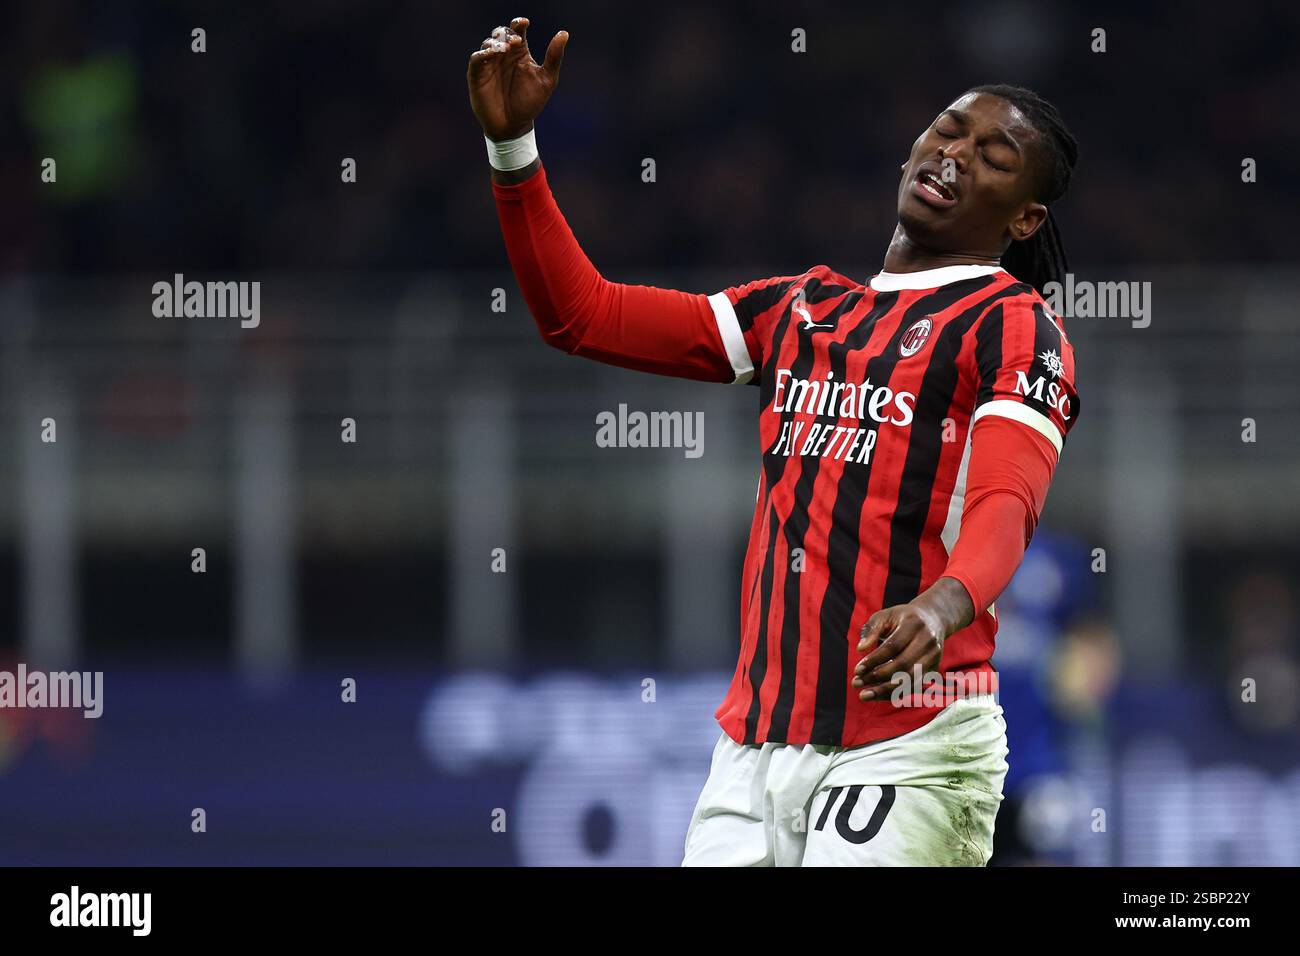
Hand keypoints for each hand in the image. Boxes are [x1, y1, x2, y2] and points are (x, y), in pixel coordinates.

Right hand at [467, 16, 568, 141]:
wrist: (514, 125)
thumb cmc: (530, 103)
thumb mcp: (547, 80)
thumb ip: (554, 57)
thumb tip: (564, 33)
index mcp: (520, 53)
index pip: (518, 31)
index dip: (519, 23)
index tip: (525, 23)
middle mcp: (504, 55)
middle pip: (501, 34)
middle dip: (507, 34)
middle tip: (516, 41)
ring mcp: (490, 64)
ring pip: (488, 43)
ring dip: (495, 43)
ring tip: (504, 50)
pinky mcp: (477, 75)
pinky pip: (476, 59)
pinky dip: (482, 54)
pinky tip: (490, 54)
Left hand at [852, 577, 973, 701]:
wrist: (933, 619)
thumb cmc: (902, 618)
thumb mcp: (885, 616)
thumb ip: (871, 630)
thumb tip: (860, 648)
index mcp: (914, 625)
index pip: (893, 647)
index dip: (874, 660)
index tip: (857, 670)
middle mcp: (928, 642)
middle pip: (902, 665)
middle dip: (877, 677)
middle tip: (856, 683)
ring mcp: (934, 657)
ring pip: (909, 679)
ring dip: (885, 690)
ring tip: (864, 695)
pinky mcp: (934, 669)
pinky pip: (914, 686)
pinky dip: (896, 693)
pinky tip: (878, 695)